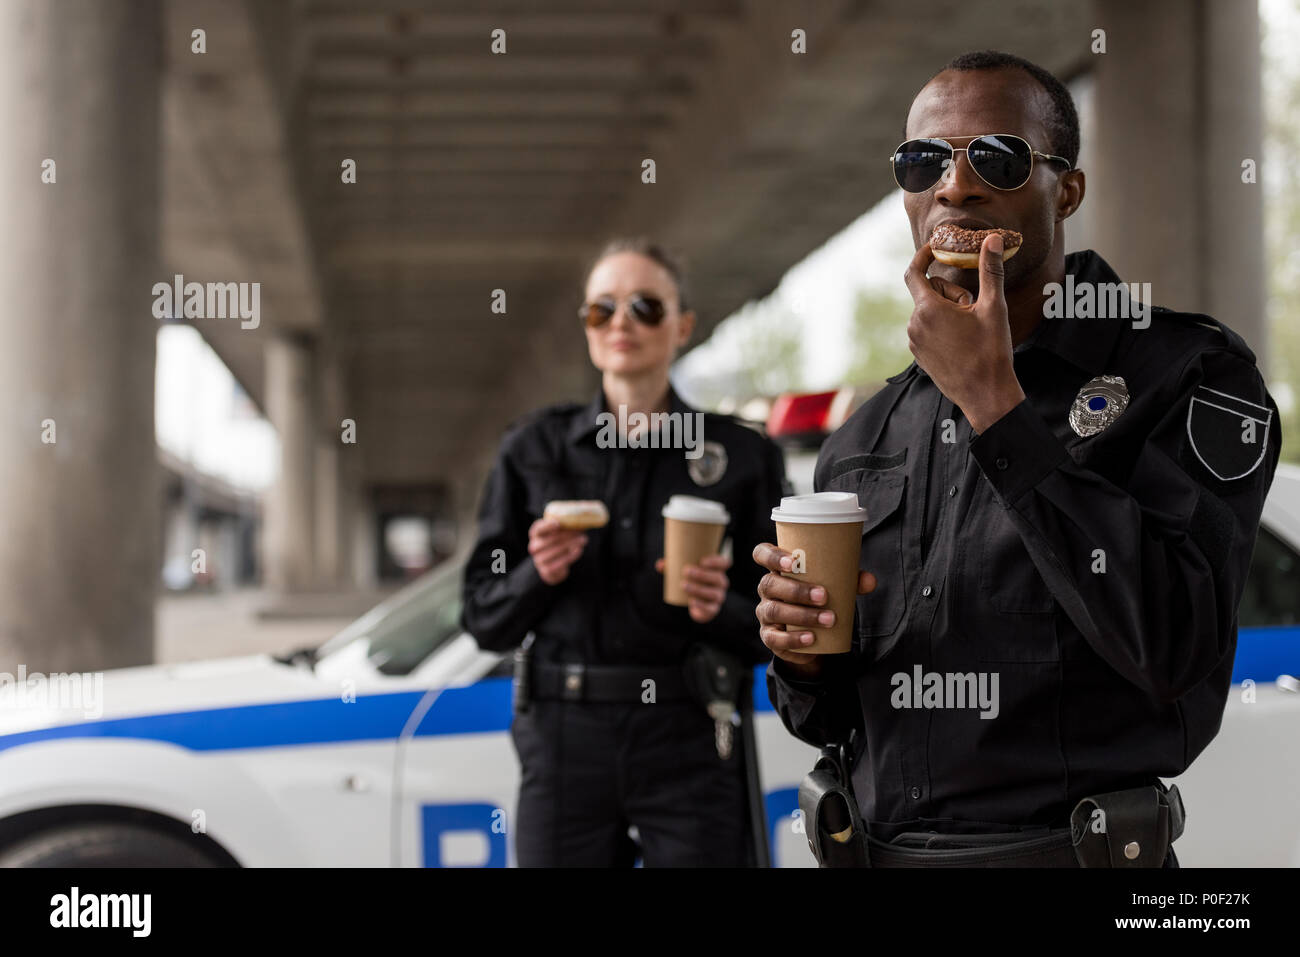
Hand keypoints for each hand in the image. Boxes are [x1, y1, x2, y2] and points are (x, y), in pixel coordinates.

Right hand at [527, 518, 586, 584]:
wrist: (553, 566)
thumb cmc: (557, 543)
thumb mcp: (558, 533)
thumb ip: (564, 527)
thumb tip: (579, 521)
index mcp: (535, 534)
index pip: (538, 529)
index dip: (547, 526)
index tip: (558, 523)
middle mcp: (534, 547)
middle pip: (549, 540)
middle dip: (566, 535)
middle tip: (580, 532)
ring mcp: (538, 560)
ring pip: (555, 551)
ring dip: (571, 544)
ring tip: (583, 540)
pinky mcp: (546, 570)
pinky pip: (560, 562)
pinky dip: (571, 556)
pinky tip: (579, 550)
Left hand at [655, 554, 731, 622]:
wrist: (694, 602)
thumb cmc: (689, 580)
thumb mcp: (682, 571)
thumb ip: (671, 566)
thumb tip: (659, 565)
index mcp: (717, 569)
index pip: (725, 563)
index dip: (716, 561)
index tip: (702, 560)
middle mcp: (721, 582)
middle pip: (718, 577)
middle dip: (703, 574)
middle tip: (686, 571)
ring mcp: (719, 596)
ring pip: (714, 593)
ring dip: (699, 589)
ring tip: (684, 585)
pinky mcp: (713, 609)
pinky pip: (710, 608)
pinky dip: (701, 605)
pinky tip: (691, 602)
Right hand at [752, 542, 877, 677]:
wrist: (814, 635)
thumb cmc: (820, 599)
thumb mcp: (834, 587)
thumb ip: (851, 581)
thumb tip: (869, 580)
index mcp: (778, 569)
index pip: (762, 554)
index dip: (771, 555)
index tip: (792, 561)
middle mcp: (767, 589)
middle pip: (770, 584)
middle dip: (796, 590)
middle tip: (824, 596)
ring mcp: (765, 613)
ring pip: (774, 610)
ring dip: (802, 615)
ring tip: (828, 619)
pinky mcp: (769, 636)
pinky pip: (775, 638)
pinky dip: (794, 639)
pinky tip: (811, 639)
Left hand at [903, 233, 1024, 432]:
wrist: (986, 395)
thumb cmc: (991, 351)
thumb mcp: (994, 307)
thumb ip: (990, 270)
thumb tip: (991, 239)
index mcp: (928, 310)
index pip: (913, 273)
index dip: (922, 256)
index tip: (935, 248)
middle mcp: (914, 325)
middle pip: (928, 292)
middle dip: (950, 292)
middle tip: (973, 308)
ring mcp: (914, 342)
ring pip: (928, 312)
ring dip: (947, 311)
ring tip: (970, 330)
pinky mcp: (919, 356)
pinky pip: (927, 330)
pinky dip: (942, 327)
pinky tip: (962, 342)